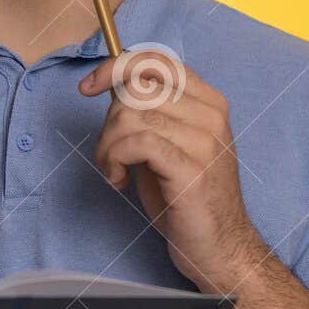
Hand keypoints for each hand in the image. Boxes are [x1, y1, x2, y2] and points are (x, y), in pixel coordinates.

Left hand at [79, 49, 264, 293]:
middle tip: (110, 155)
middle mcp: (211, 115)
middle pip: (135, 89)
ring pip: (130, 116)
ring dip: (107, 146)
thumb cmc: (187, 199)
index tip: (88, 87)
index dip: (114, 67)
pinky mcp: (191, 170)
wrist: (220, 247)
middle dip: (107, 122)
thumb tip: (112, 88)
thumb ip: (150, 113)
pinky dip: (114, 160)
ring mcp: (205, 141)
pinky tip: (118, 181)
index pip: (156, 61)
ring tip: (113, 171)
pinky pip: (136, 142)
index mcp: (209, 102)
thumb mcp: (170, 144)